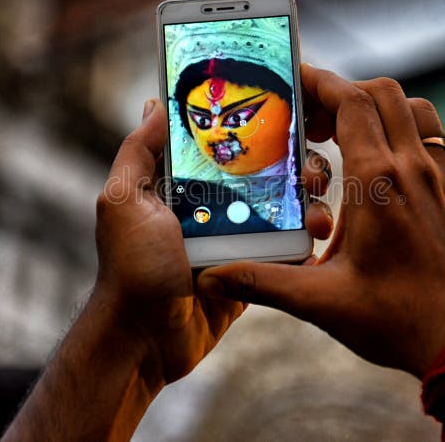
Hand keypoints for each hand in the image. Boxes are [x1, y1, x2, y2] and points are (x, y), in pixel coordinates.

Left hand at [95, 98, 333, 383]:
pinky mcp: (250, 269)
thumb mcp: (123, 202)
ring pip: (280, 209)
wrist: (147, 341)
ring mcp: (233, 238)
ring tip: (319, 212)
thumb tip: (155, 104)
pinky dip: (303, 242)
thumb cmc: (131, 269)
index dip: (253, 127)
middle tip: (312, 169)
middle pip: (261, 172)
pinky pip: (283, 249)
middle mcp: (210, 206)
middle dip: (293, 164)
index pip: (224, 144)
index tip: (286, 110)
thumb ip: (138, 153)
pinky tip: (320, 234)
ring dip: (305, 204)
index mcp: (182, 184)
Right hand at [197, 65, 444, 377]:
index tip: (296, 79)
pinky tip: (393, 171)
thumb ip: (262, 281)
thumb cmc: (396, 321)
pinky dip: (412, 137)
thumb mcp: (320, 301)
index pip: (350, 102)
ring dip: (384, 109)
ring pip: (418, 112)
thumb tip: (209, 278)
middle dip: (345, 93)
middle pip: (383, 94)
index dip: (320, 82)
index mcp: (378, 183)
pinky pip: (440, 143)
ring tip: (355, 136)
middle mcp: (415, 170)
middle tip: (316, 119)